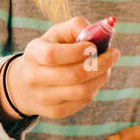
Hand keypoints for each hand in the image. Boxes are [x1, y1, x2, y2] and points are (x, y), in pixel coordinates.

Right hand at [1, 16, 120, 119]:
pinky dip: (94, 88)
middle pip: (73, 75)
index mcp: (33, 54)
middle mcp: (34, 78)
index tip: (94, 46)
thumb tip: (98, 33)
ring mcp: (44, 98)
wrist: (25, 84)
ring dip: (101, 77)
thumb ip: (76, 27)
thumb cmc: (49, 51)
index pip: (54, 55)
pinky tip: (94, 80)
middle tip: (113, 54)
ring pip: (82, 91)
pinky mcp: (55, 112)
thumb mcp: (56, 34)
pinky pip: (83, 101)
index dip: (77, 51)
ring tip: (106, 67)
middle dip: (100, 64)